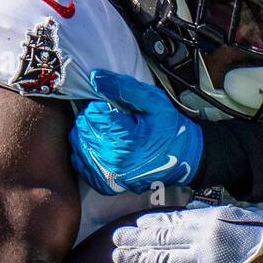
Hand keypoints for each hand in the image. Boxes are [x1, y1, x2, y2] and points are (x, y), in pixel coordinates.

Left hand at [69, 69, 202, 195]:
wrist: (184, 159)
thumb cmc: (169, 129)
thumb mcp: (153, 102)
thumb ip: (123, 88)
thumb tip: (95, 78)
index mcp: (123, 140)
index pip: (91, 114)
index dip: (101, 106)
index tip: (115, 108)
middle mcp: (112, 161)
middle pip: (82, 129)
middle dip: (94, 119)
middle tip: (114, 119)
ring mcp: (107, 175)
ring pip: (78, 145)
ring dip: (88, 133)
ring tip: (109, 131)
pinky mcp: (106, 184)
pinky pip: (81, 164)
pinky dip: (86, 152)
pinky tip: (101, 145)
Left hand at [111, 204, 262, 262]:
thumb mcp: (254, 219)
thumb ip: (225, 215)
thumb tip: (201, 212)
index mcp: (218, 220)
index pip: (176, 220)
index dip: (151, 224)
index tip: (135, 225)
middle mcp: (208, 239)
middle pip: (162, 239)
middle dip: (136, 241)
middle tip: (116, 242)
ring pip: (162, 261)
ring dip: (137, 260)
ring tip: (118, 259)